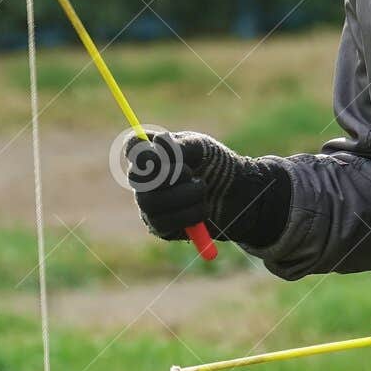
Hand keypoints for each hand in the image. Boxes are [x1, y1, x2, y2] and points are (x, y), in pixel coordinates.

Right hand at [126, 131, 291, 249]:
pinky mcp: (160, 227)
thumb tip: (158, 143)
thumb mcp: (201, 148)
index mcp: (152, 153)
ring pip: (150, 202)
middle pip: (137, 176)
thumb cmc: (216, 166)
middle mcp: (145, 179)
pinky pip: (163, 222)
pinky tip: (203, 209)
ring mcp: (149, 204)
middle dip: (167, 175)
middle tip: (191, 173)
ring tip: (202, 189)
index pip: (133, 147)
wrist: (237, 195)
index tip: (161, 147)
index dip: (141, 149)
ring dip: (181, 195)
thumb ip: (180, 146)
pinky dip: (187, 214)